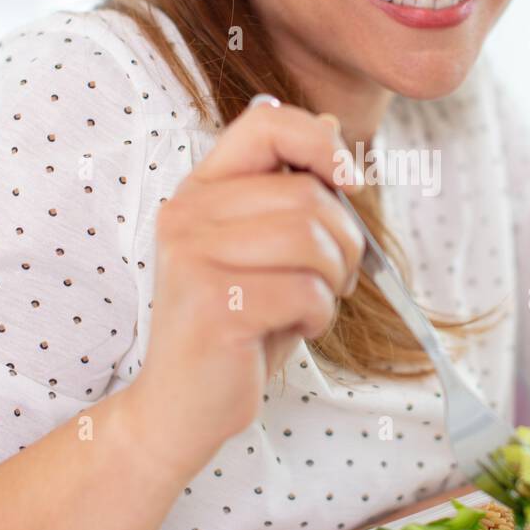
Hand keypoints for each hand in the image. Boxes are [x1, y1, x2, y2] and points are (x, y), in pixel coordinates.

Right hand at [126, 100, 365, 483]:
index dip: (320, 143)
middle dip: (345, 241)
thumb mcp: (265, 249)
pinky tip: (294, 329)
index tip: (347, 180)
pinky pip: (305, 291)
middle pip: (308, 194)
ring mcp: (194, 258)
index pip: (265, 123)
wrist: (182, 406)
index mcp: (201, 190)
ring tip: (311, 305)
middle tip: (333, 279)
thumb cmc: (236, 324)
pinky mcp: (215, 304)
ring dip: (333, 280)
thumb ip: (290, 190)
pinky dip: (318, 316)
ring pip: (311, 240)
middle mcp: (188, 214)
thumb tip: (328, 125)